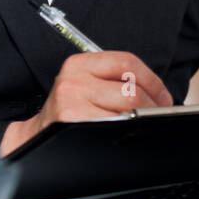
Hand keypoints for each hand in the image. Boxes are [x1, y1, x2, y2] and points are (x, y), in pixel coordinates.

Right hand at [0, 51, 172, 156]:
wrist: (35, 136)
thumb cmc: (69, 112)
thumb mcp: (84, 86)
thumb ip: (113, 81)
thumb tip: (157, 94)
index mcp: (79, 63)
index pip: (126, 62)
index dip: (152, 80)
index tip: (163, 96)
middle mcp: (73, 80)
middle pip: (130, 89)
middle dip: (152, 105)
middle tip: (159, 114)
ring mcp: (71, 102)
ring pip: (126, 110)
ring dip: (142, 120)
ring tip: (145, 124)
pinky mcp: (72, 122)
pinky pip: (114, 127)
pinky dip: (127, 132)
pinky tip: (126, 134)